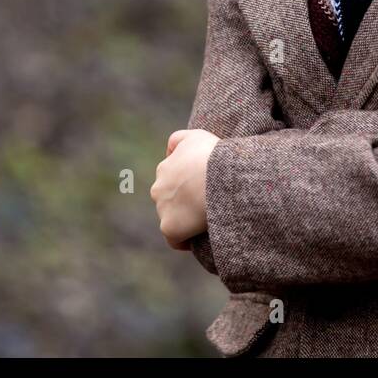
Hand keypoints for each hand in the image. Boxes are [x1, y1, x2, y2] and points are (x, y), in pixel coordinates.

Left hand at [151, 129, 219, 249]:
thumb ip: (178, 140)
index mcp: (164, 168)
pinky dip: (184, 241)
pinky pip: (175, 240)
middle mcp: (158, 188)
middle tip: (206, 204)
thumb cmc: (212, 155)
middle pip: (169, 200)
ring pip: (172, 218)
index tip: (202, 189)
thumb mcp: (195, 136)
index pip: (171, 181)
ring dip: (185, 220)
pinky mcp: (170, 228)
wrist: (219, 176)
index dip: (187, 186)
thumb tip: (169, 151)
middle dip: (183, 202)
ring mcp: (162, 209)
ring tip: (206, 220)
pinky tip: (198, 238)